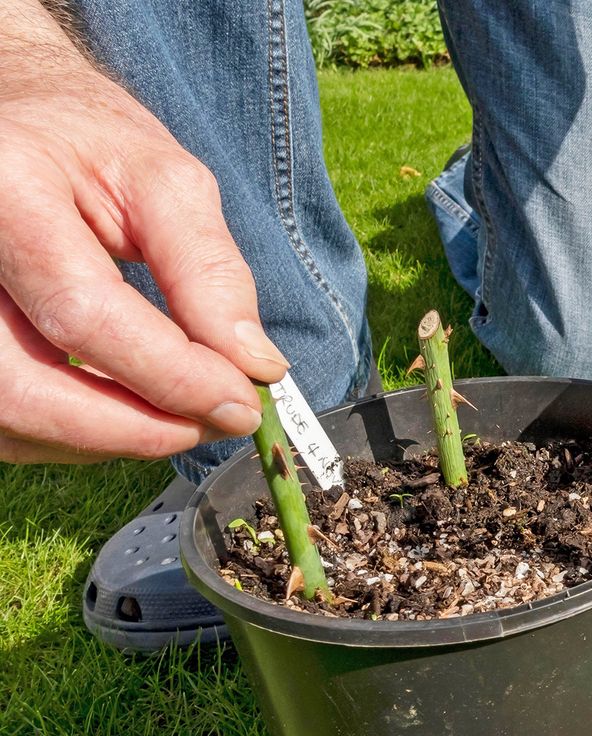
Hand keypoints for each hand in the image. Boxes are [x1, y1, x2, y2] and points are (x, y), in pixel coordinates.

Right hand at [0, 45, 288, 463]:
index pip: (85, 313)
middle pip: (25, 389)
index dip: (171, 376)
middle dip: (135, 429)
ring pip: (10, 420)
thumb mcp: (164, 182)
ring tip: (181, 418)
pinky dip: (75, 436)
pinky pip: (4, 423)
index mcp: (5, 192)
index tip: (242, 404)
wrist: (8, 126)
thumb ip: (211, 271)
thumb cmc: (87, 147)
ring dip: (108, 441)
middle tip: (215, 425)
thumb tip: (255, 367)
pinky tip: (129, 413)